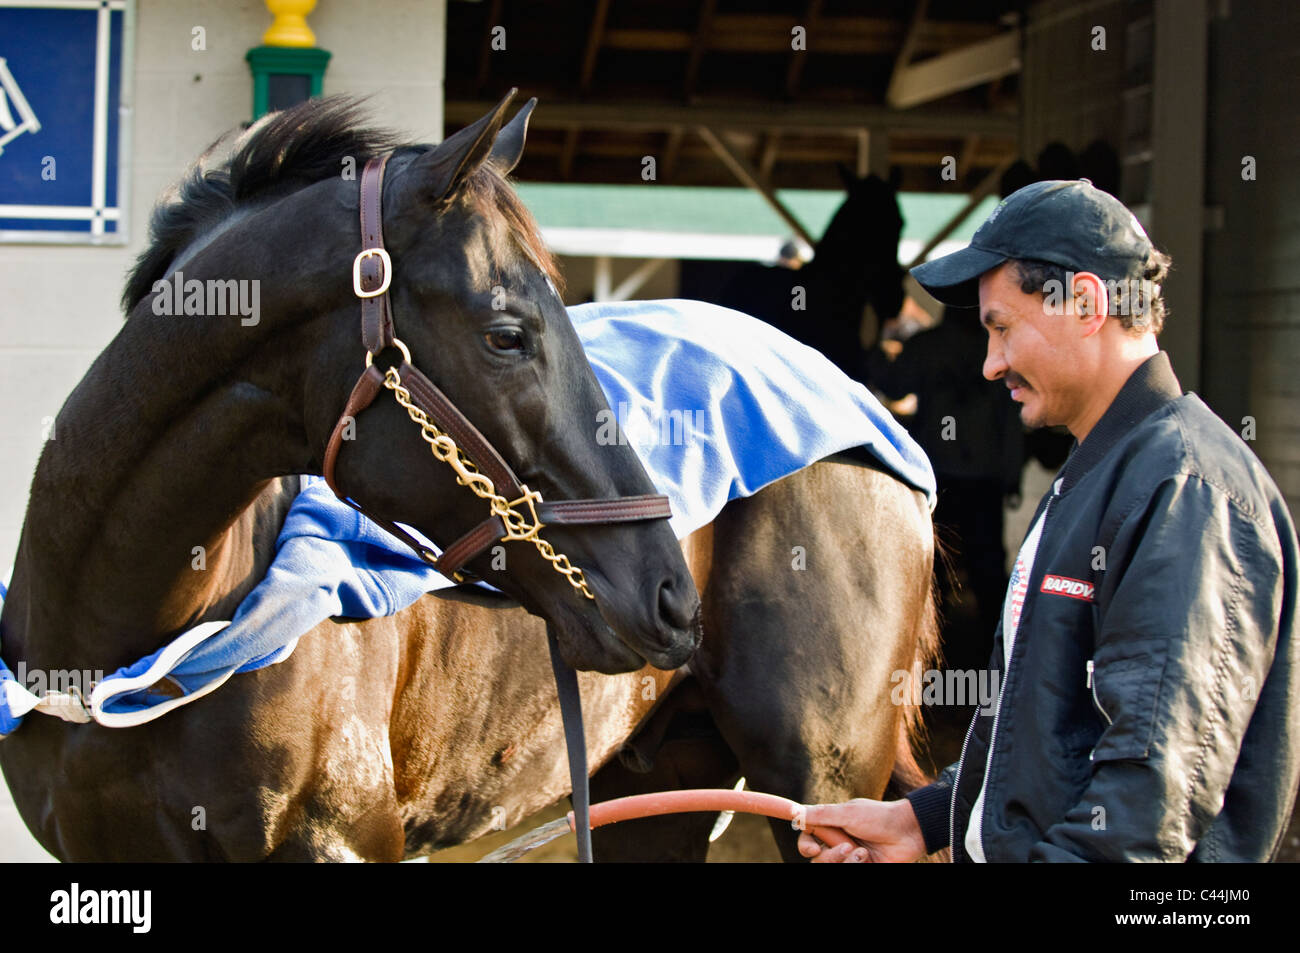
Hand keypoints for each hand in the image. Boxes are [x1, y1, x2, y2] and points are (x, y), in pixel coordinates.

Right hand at [796, 798, 926, 862]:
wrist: (908, 832)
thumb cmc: (878, 817)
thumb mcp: (847, 813)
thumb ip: (820, 814)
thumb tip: (795, 814)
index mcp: (831, 828)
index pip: (807, 840)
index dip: (806, 846)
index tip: (814, 848)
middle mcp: (837, 845)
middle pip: (817, 860)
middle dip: (830, 857)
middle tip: (847, 847)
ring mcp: (850, 860)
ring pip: (832, 868)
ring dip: (845, 863)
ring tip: (863, 854)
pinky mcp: (861, 869)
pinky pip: (848, 872)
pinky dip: (855, 867)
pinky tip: (868, 860)